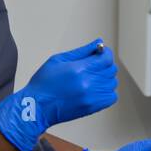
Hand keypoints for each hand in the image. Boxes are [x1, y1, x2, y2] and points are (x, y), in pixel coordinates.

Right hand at [0, 39, 118, 150]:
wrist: (37, 106)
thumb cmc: (44, 83)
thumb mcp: (59, 60)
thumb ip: (82, 51)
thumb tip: (99, 43)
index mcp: (79, 69)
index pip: (106, 58)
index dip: (106, 53)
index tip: (102, 53)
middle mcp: (88, 83)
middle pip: (111, 70)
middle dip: (105, 64)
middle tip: (95, 65)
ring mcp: (91, 97)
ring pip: (112, 83)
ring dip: (106, 78)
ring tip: (93, 78)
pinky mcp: (92, 107)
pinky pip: (112, 97)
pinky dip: (108, 91)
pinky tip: (97, 89)